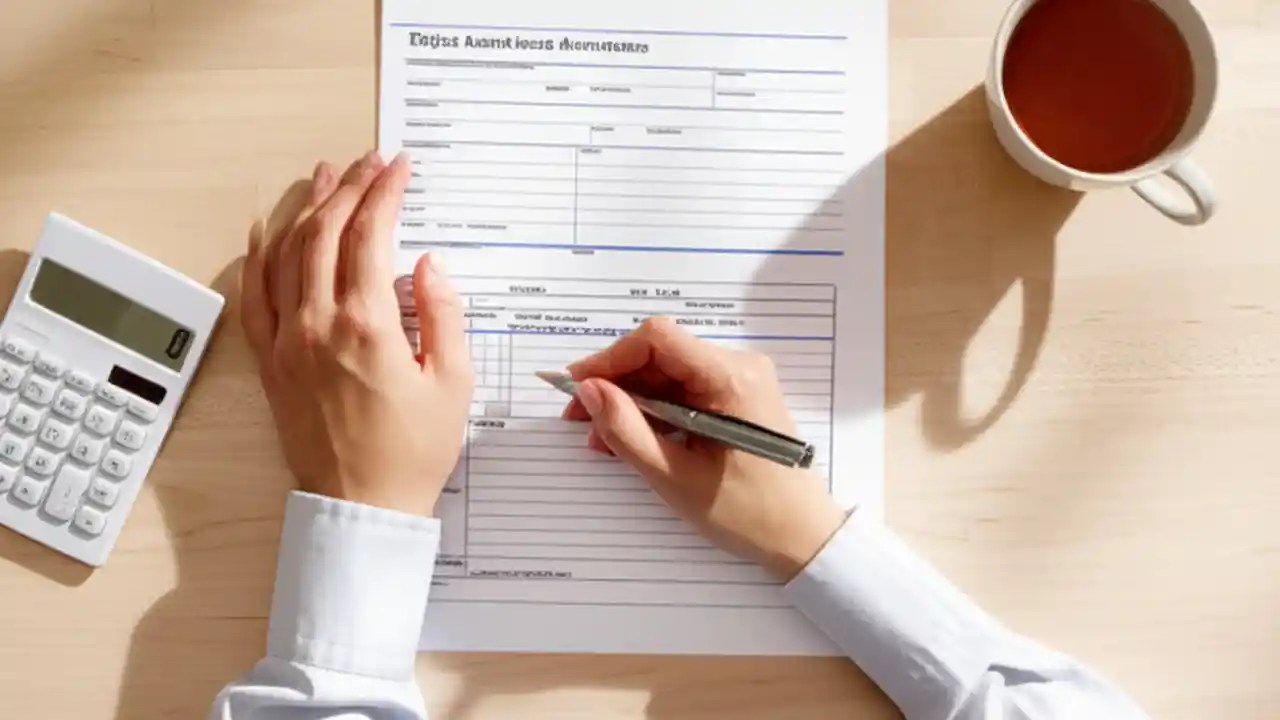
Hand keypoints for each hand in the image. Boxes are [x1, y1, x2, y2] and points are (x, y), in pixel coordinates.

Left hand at [241, 151, 473, 515]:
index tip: (399, 169)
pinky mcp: (270, 363)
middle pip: (326, 233)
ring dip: (307, 209)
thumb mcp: (453, 383)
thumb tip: (428, 265)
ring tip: (325, 176)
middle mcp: (318, 326)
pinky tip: (270, 231)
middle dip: (350, 188)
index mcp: (367, 327)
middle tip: (369, 164)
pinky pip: (254, 296)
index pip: (372, 236)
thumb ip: (443, 314)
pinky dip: (259, 256)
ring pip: (287, 254)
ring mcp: (287, 343)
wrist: (362, 507)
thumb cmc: (412, 453)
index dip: (386, 193)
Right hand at [564, 318, 845, 579]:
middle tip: (581, 420)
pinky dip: (655, 410)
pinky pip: (685, 390)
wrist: (803, 536)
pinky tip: (633, 437)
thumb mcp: (675, 476)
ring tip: (603, 439)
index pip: (658, 339)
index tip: (577, 386)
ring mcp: (741, 380)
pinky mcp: (738, 397)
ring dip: (632, 400)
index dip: (610, 357)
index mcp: (731, 378)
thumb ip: (627, 430)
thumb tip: (589, 389)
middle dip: (616, 384)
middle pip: (660, 354)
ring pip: (668, 373)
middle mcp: (740, 367)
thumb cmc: (748, 514)